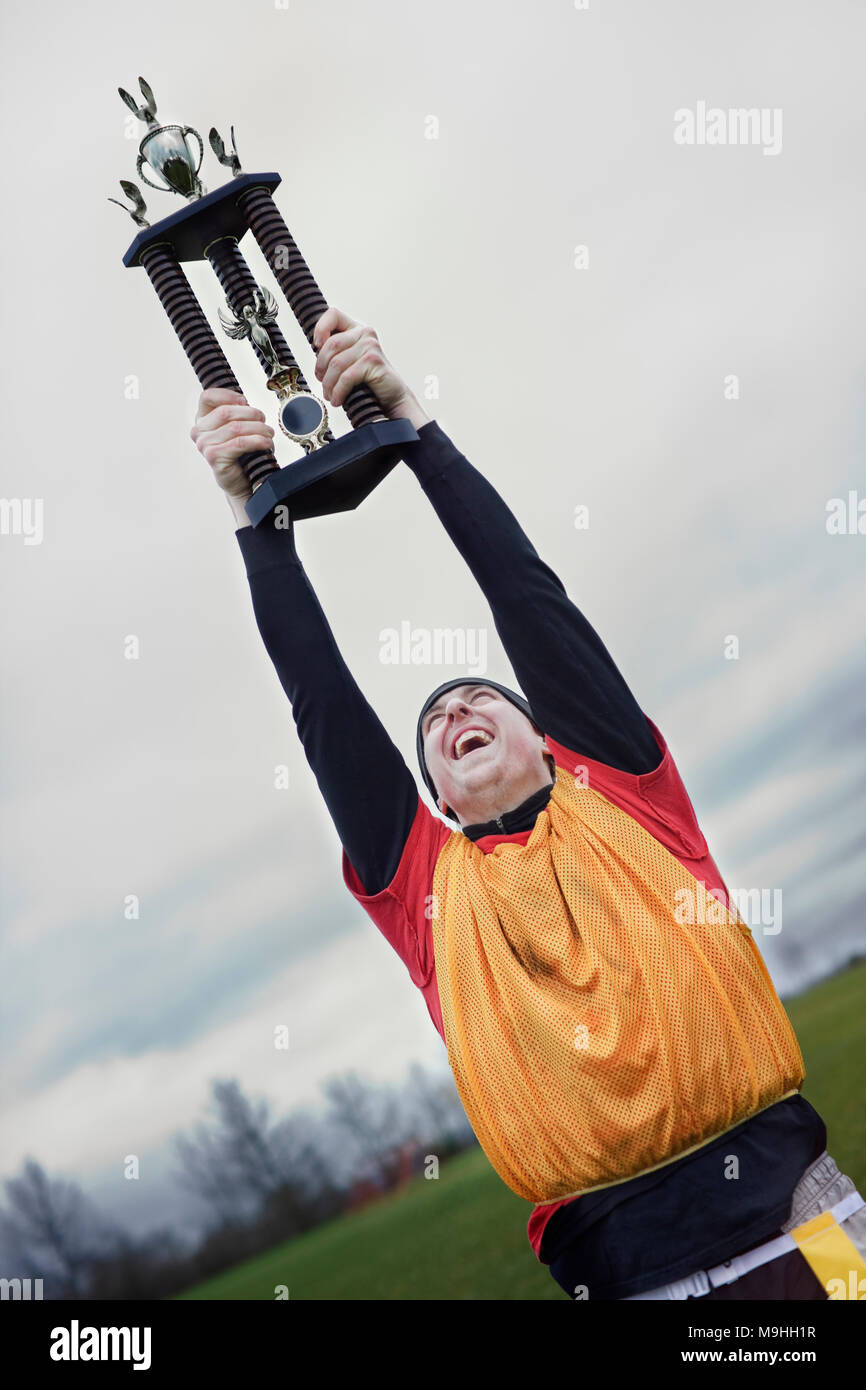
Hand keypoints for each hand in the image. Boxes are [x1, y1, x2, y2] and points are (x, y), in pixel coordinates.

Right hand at [189, 388, 274, 500]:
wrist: (241, 481)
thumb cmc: (240, 454)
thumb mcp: (236, 429)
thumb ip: (236, 414)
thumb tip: (248, 404)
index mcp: (202, 420)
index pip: (208, 397)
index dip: (228, 395)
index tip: (245, 401)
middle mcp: (199, 431)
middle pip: (225, 411)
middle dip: (250, 414)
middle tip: (263, 420)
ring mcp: (204, 444)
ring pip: (235, 427)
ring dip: (258, 428)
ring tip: (268, 433)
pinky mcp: (214, 456)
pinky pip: (240, 442)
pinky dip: (257, 440)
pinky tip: (266, 442)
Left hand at [312, 307, 430, 429]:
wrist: (392, 398)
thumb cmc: (369, 381)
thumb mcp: (349, 361)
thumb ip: (336, 352)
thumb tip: (315, 349)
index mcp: (357, 329)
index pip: (333, 315)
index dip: (321, 328)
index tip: (317, 346)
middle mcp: (365, 333)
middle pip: (330, 345)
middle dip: (321, 368)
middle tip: (323, 384)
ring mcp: (370, 346)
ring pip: (336, 364)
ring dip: (329, 384)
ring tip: (330, 395)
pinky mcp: (373, 361)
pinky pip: (346, 377)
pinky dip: (338, 391)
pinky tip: (338, 400)